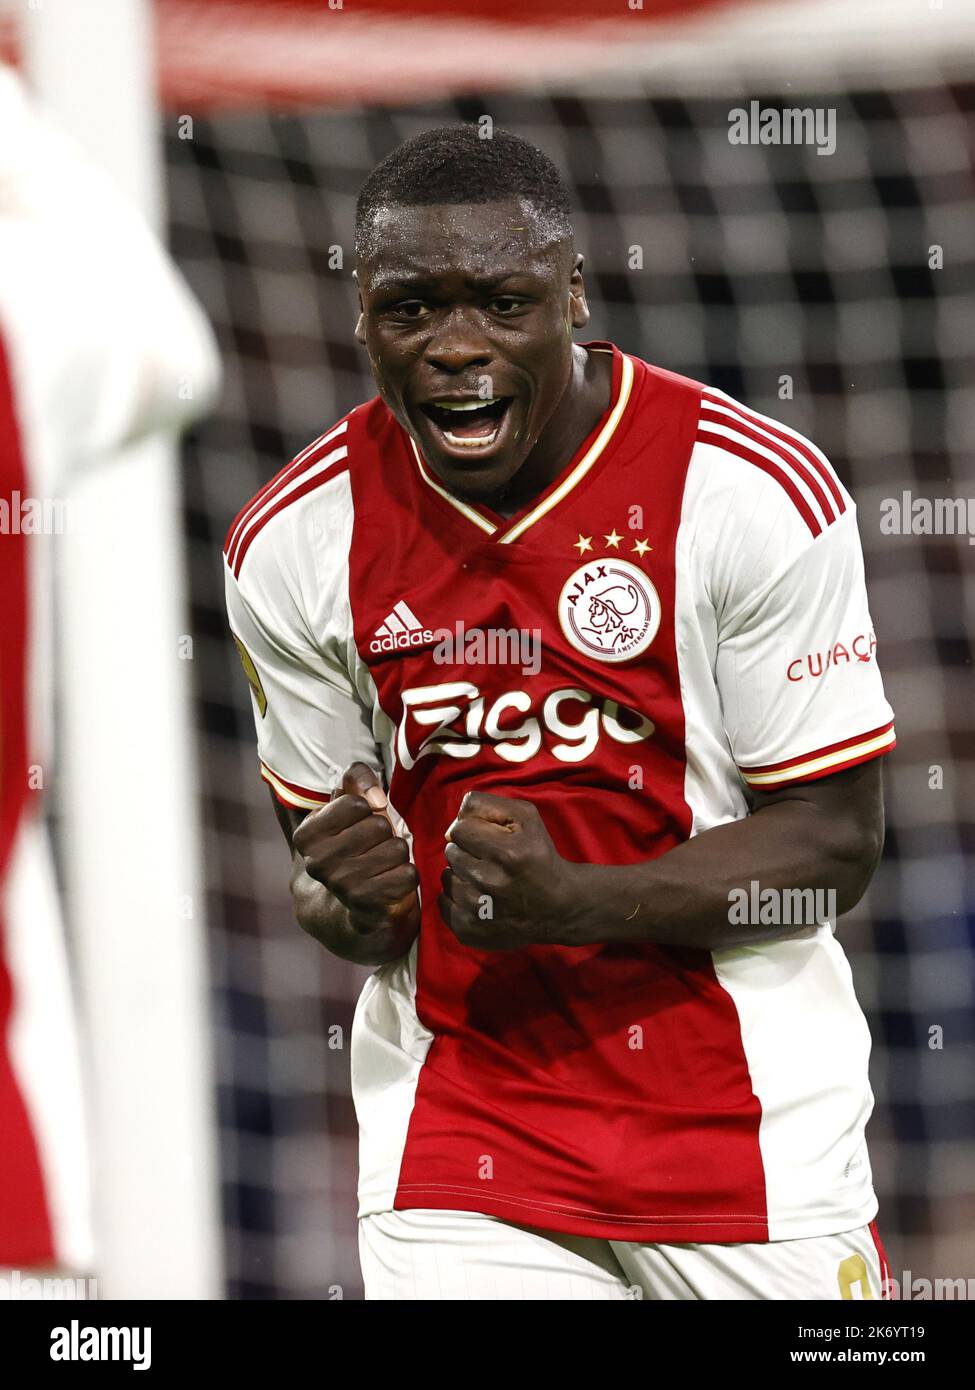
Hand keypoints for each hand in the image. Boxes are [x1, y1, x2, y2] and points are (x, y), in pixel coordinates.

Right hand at [292, 762, 419, 940]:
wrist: (350, 907)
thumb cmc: (353, 846)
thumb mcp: (346, 808)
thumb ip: (355, 781)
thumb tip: (376, 798)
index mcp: (306, 836)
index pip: (355, 803)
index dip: (366, 810)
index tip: (356, 826)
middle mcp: (318, 863)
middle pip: (379, 825)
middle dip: (384, 833)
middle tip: (371, 850)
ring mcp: (343, 886)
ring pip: (397, 848)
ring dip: (396, 855)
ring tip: (380, 866)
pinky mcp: (369, 905)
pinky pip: (408, 873)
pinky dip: (406, 876)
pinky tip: (389, 883)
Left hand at [439, 792, 573, 950]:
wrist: (558, 907)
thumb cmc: (539, 855)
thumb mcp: (525, 817)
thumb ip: (486, 804)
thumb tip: (454, 820)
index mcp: (506, 853)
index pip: (459, 830)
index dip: (472, 831)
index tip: (488, 840)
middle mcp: (490, 883)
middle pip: (451, 853)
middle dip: (467, 852)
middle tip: (490, 861)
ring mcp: (477, 911)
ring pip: (446, 878)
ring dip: (461, 875)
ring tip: (485, 880)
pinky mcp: (469, 930)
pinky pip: (443, 904)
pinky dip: (457, 899)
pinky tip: (479, 899)